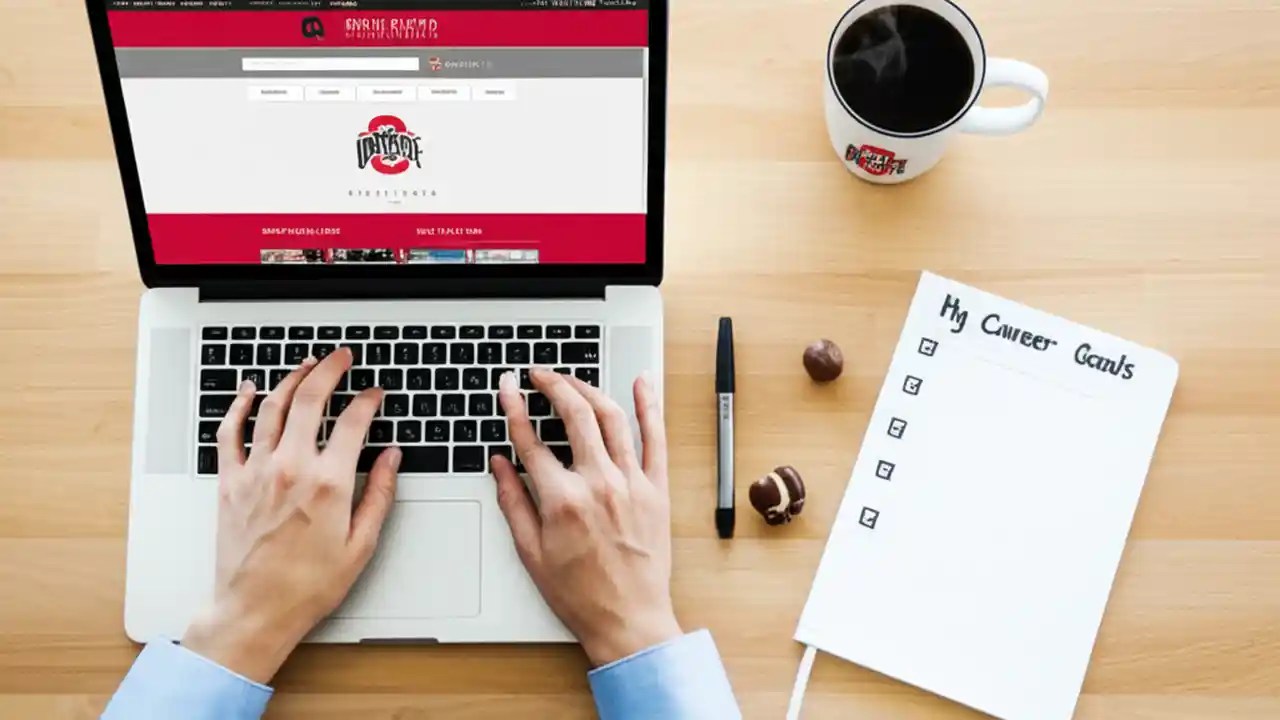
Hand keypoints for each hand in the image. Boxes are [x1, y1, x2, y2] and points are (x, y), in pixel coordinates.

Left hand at [182, 348, 400, 683]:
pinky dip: (240, 406)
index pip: (354, 421)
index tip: (374, 394)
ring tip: (307, 365)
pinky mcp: (231, 482)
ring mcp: (257, 472)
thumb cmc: (307, 585)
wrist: (255, 610)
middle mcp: (291, 469)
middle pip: (310, 398)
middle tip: (341, 357)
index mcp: (329, 483)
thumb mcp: (362, 543)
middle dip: (330, 369)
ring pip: (272, 406)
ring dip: (291, 378)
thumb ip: (379, 493)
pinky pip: (230, 432)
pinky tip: (250, 391)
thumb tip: (391, 458)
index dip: (368, 400)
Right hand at [493, 368, 679, 665]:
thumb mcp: (531, 552)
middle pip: (574, 414)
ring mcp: (632, 483)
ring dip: (590, 389)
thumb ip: (512, 501)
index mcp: (562, 500)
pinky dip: (649, 406)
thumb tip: (498, 463)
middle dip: (553, 385)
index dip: (515, 408)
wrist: (629, 620)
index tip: (508, 389)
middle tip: (539, 374)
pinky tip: (641, 383)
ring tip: (572, 379)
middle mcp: (599, 484)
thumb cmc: (580, 595)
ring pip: (612, 417)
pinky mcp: (656, 489)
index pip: (531, 440)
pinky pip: (655, 438)